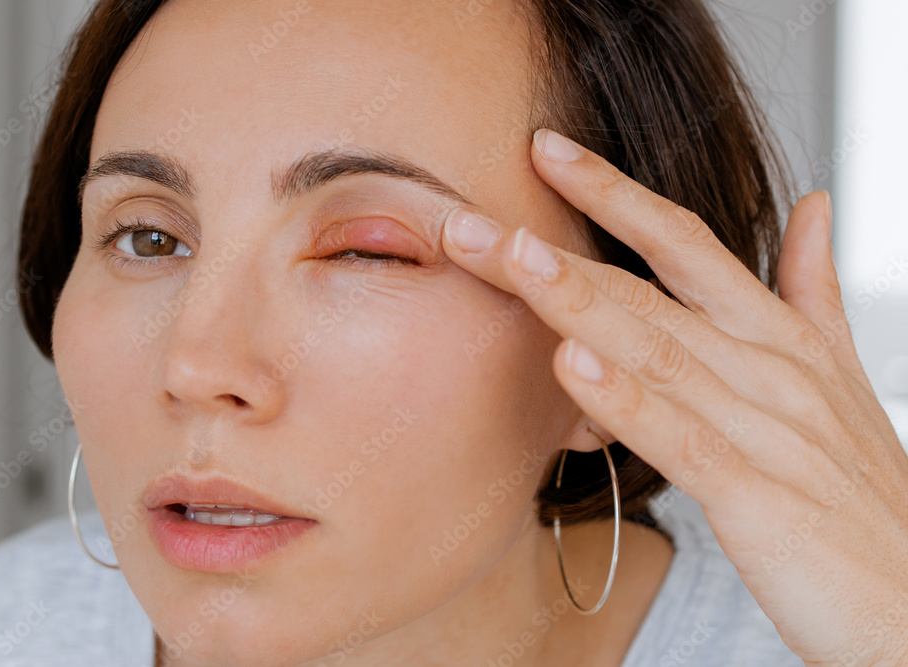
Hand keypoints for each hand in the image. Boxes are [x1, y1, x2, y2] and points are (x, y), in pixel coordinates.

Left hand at [439, 128, 907, 665]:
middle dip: (554, 252)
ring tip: (513, 258)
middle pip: (644, 290)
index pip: (685, 243)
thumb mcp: (839, 374)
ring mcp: (766, 429)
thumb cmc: (863, 490)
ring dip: (577, 303)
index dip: (613, 193)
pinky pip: (682, 439)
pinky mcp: (761, 498)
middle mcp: (768, 368)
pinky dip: (626, 403)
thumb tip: (812, 204)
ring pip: (655, 350)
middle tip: (470, 219)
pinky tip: (570, 367)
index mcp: (778, 335)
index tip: (547, 151)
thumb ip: (811, 290)